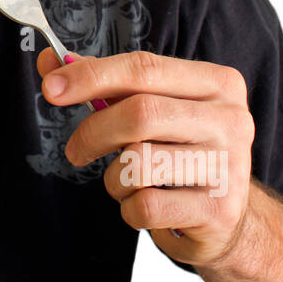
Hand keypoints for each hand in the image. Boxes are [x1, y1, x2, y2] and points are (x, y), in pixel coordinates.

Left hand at [37, 47, 255, 267]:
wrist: (226, 217)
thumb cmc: (179, 152)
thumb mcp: (151, 109)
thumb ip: (104, 84)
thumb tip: (51, 64)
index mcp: (216, 83)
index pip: (144, 68)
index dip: (92, 76)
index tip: (52, 87)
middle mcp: (230, 119)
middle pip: (140, 113)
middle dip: (94, 132)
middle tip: (76, 151)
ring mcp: (228, 167)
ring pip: (139, 163)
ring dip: (115, 178)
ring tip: (126, 182)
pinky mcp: (218, 211)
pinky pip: (146, 206)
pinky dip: (130, 208)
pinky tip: (145, 206)